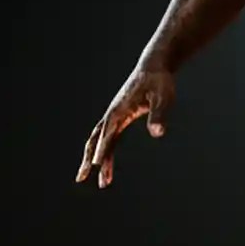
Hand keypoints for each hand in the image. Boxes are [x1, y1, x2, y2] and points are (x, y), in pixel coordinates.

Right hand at [76, 68, 175, 188]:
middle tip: (82, 178)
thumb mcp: (163, 97)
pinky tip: (105, 162)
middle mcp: (112, 114)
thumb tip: (157, 133)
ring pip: (98, 139)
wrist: (153, 67)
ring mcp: (114, 115)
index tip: (96, 165)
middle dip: (89, 159)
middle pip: (95, 139)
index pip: (107, 134)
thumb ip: (159, 115)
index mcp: (119, 110)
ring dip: (94, 158)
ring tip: (93, 178)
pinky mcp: (119, 116)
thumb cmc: (159, 81)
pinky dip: (104, 149)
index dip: (102, 150)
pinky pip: (108, 136)